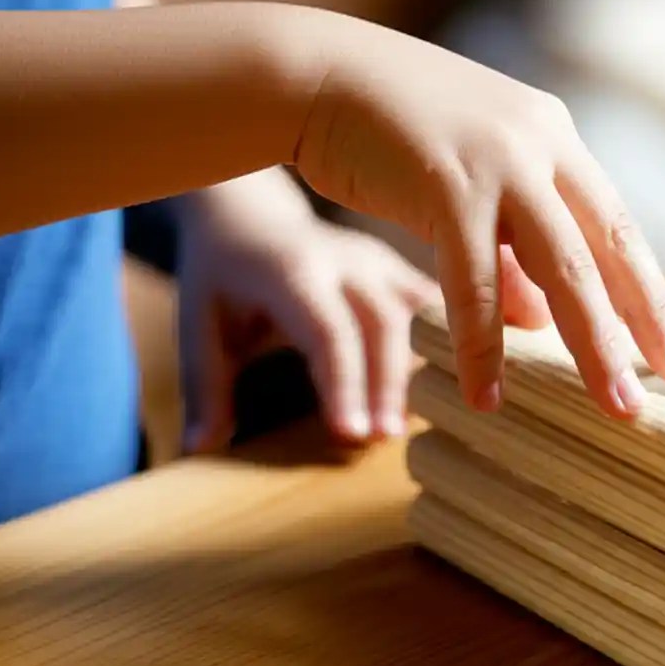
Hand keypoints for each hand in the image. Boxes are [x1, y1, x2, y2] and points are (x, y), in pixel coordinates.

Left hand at [178, 187, 436, 451]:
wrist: (250, 216)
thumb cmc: (222, 278)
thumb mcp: (200, 324)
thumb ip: (204, 385)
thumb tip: (199, 448)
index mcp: (292, 272)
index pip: (326, 331)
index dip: (343, 383)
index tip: (351, 435)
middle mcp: (344, 260)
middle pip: (381, 323)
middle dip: (388, 384)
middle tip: (384, 438)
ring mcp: (378, 261)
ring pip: (417, 314)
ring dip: (425, 368)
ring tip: (429, 421)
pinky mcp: (398, 269)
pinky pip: (434, 305)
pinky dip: (449, 341)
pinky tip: (465, 381)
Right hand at [294, 21, 664, 417]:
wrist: (317, 74)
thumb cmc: (392, 132)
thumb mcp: (469, 185)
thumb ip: (510, 248)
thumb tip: (541, 319)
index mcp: (553, 138)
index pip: (617, 225)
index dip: (650, 290)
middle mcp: (541, 145)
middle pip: (609, 247)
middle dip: (646, 320)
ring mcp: (499, 161)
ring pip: (563, 268)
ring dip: (593, 344)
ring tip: (615, 404)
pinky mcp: (447, 184)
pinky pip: (475, 282)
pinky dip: (483, 345)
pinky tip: (489, 394)